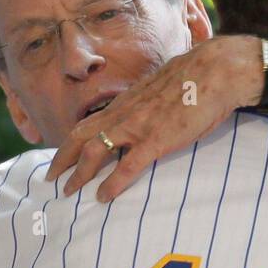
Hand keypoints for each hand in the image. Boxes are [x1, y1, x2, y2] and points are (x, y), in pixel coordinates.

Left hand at [45, 35, 264, 201]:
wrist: (217, 71)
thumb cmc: (197, 80)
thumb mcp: (164, 89)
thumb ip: (150, 104)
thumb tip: (151, 115)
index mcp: (127, 102)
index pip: (90, 123)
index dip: (72, 142)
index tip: (63, 157)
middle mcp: (125, 112)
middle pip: (81, 136)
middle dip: (62, 158)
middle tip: (50, 179)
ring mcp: (138, 126)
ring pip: (96, 151)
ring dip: (79, 174)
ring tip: (68, 192)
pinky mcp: (156, 139)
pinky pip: (127, 166)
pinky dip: (112, 183)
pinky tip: (103, 197)